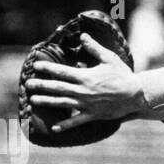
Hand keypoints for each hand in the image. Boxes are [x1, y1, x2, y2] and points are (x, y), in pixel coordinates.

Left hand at [27, 34, 142, 133]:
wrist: (136, 95)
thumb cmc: (123, 75)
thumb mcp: (109, 58)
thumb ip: (94, 48)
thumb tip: (82, 36)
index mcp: (85, 76)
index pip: (62, 71)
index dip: (48, 68)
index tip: (36, 66)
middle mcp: (83, 91)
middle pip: (58, 87)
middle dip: (41, 85)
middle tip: (27, 84)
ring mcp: (87, 104)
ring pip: (62, 103)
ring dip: (46, 102)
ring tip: (33, 100)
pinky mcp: (93, 115)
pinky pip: (77, 121)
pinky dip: (66, 125)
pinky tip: (54, 128)